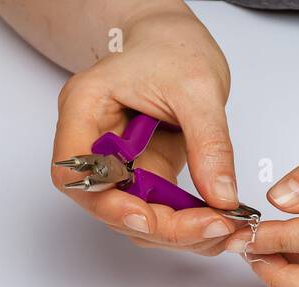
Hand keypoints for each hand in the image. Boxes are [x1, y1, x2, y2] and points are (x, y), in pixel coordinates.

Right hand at [52, 7, 243, 254]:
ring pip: (136, 219)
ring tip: (224, 227)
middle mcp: (92, 144)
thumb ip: (209, 143)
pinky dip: (189, 224)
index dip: (106, 203)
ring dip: (178, 233)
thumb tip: (222, 197)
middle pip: (109, 206)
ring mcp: (118, 165)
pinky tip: (220, 222)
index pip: (74, 175)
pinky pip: (159, 212)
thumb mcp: (198, 88)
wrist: (177, 42)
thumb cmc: (173, 48)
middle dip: (161, 226)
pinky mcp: (143, 176)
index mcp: (83, 110)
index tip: (148, 217)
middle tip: (213, 226)